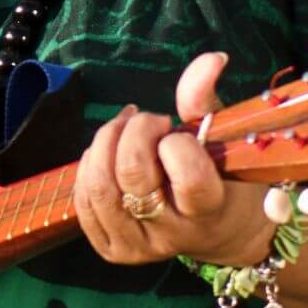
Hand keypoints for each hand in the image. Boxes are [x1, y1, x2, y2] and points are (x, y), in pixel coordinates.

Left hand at [72, 52, 272, 267]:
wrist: (219, 231)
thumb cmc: (224, 179)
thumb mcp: (224, 141)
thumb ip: (207, 100)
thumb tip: (211, 58)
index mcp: (209, 211)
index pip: (188, 178)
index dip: (175, 144)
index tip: (178, 133)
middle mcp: (173, 236)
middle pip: (132, 176)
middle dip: (134, 132)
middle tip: (149, 122)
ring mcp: (139, 246)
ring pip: (100, 187)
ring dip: (105, 143)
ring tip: (124, 129)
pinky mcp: (113, 249)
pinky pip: (83, 201)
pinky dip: (90, 165)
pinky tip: (108, 152)